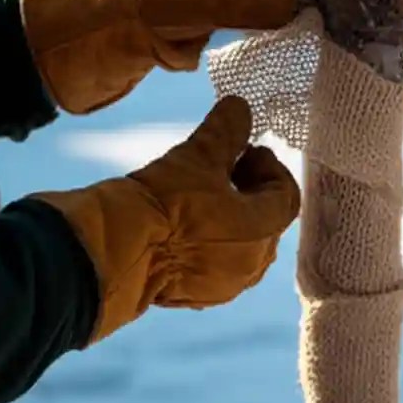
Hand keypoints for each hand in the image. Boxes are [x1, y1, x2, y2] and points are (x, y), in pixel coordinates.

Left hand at [21, 0, 308, 113]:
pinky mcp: (188, 37)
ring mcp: (199, 8)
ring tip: (312, 38)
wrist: (73, 48)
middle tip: (333, 19)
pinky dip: (256, 43)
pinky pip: (234, 34)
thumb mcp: (190, 5)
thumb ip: (241, 2)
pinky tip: (272, 57)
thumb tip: (295, 3)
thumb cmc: (128, 16)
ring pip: (253, 7)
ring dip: (280, 20)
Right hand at [30, 96, 299, 344]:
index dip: (270, 167)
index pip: (286, 195)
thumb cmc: (165, 201)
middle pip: (266, 220)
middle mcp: (252, 265)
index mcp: (263, 230)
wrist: (115, 252)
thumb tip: (240, 106)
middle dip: (251, 190)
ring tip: (202, 194)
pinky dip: (211, 242)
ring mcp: (225, 286)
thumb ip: (226, 130)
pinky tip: (184, 224)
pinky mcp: (196, 296)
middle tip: (226, 167)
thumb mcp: (198, 155)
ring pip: (242, 245)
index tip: (246, 150)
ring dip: (232, 217)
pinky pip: (216, 265)